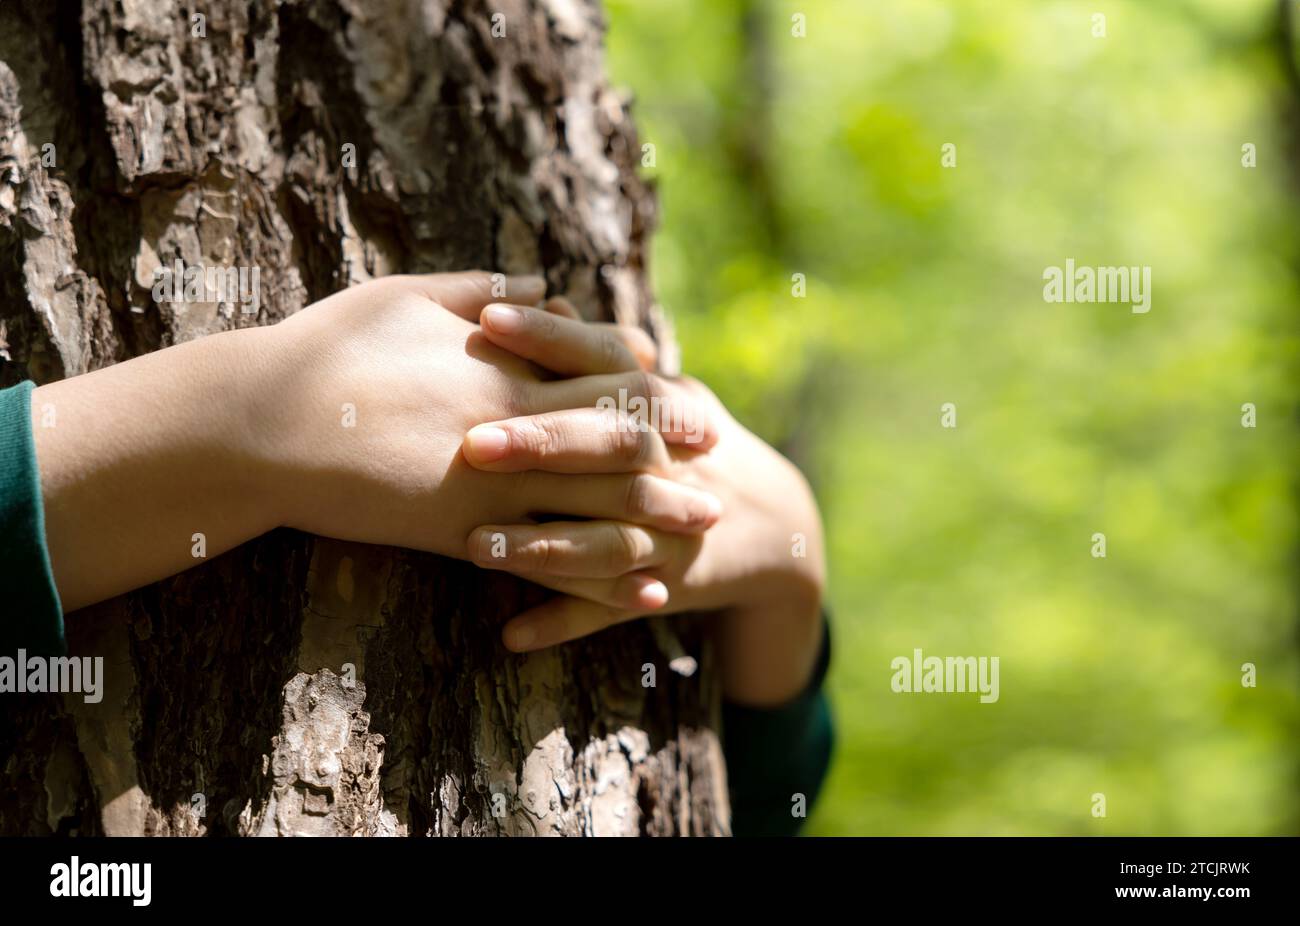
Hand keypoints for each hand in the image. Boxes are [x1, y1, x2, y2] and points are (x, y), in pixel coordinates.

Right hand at [34, 271, 719, 611]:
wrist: (259, 423)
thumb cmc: (326, 351)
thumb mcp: (403, 296)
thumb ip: (481, 292)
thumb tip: (541, 287)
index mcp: (505, 364)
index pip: (602, 373)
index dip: (653, 389)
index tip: (691, 399)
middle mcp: (513, 424)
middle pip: (617, 442)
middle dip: (673, 457)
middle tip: (722, 468)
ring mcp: (493, 483)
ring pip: (599, 503)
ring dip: (658, 517)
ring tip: (704, 530)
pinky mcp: (463, 533)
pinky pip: (553, 560)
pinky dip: (603, 575)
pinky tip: (641, 591)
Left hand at [460, 338, 825, 704]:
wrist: (772, 525)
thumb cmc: (688, 441)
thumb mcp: (661, 391)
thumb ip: (602, 355)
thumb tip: (547, 298)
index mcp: (664, 405)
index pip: (608, 361)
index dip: (554, 339)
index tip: (490, 318)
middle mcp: (672, 466)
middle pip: (611, 449)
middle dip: (545, 444)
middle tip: (472, 445)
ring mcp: (670, 531)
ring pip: (608, 540)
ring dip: (544, 547)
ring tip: (475, 547)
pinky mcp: (665, 584)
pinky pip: (611, 608)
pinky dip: (563, 622)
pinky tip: (510, 635)